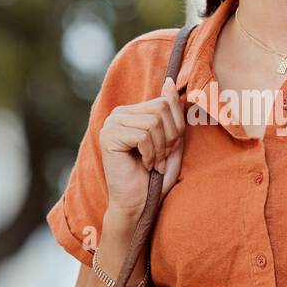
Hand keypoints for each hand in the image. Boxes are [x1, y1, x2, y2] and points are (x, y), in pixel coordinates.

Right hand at [99, 76, 185, 217]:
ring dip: (160, 148)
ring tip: (153, 163)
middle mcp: (119, 114)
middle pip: (162, 108)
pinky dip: (150, 153)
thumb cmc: (154, 176)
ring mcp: (112, 123)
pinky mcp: (109, 136)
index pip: (166, 101)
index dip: (177, 127)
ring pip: (154, 122)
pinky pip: (143, 135)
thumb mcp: (171, 142)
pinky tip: (144, 165)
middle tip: (161, 158)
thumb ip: (172, 114)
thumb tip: (170, 81)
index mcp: (133, 112)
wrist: (136, 204)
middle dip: (170, 137)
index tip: (169, 150)